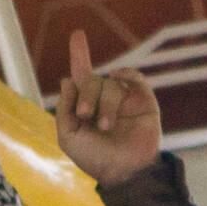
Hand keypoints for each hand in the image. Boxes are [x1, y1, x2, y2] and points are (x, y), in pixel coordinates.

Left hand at [56, 29, 161, 187]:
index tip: (77, 34)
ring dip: (105, 103)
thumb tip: (67, 80)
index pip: (80, 77)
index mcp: (85, 108)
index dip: (79, 55)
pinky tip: (118, 79)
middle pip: (90, 81)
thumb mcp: (68, 137)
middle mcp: (104, 100)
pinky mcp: (143, 99)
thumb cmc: (95, 159)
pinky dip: (125, 74)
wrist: (125, 171)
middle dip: (86, 95)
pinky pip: (133, 76)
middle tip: (86, 116)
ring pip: (109, 84)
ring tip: (106, 125)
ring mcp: (124, 99)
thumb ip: (64, 109)